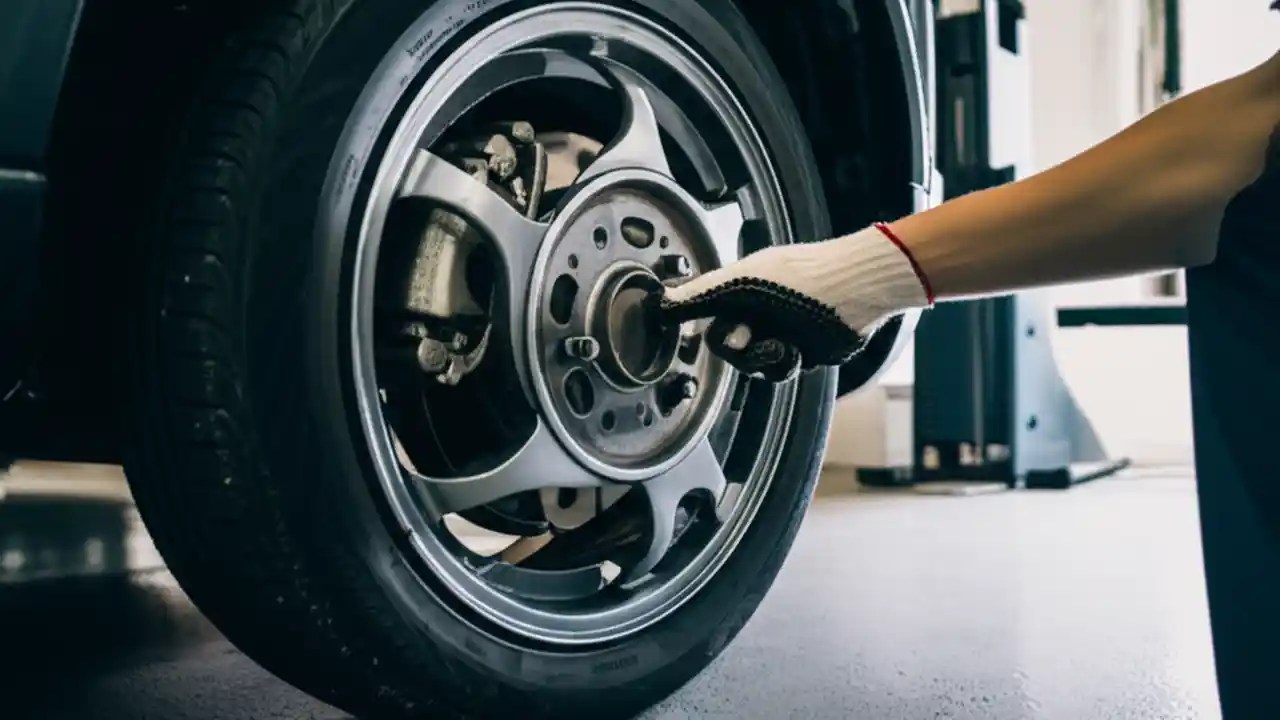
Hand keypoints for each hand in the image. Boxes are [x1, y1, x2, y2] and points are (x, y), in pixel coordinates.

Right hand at [659, 224, 931, 381]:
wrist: (854, 293)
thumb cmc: (801, 278)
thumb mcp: (741, 284)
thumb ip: (699, 295)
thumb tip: (663, 300)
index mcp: (740, 288)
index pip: (703, 312)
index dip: (700, 323)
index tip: (700, 329)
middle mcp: (756, 310)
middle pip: (724, 346)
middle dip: (737, 345)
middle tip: (748, 334)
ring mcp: (777, 331)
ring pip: (750, 363)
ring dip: (763, 357)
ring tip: (782, 342)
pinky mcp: (799, 351)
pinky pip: (777, 372)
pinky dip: (785, 364)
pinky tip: (796, 350)